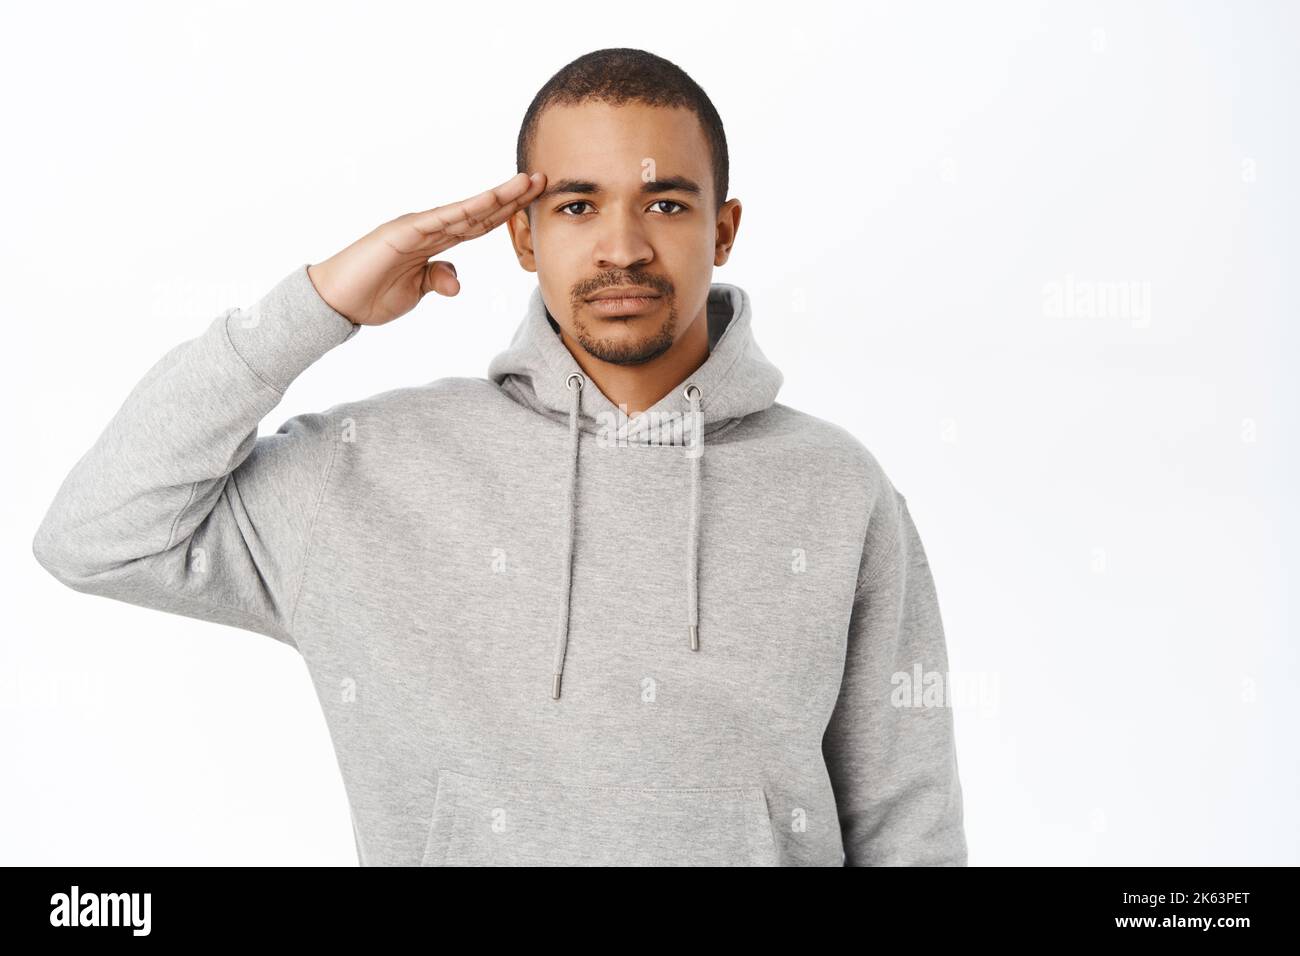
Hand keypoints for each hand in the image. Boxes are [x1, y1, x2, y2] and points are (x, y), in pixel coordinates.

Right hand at [306, 172, 546, 325]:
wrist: (336, 302)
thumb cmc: (372, 294)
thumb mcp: (416, 291)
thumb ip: (438, 280)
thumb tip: (457, 283)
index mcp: (435, 241)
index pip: (480, 224)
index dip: (507, 211)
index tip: (534, 199)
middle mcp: (429, 228)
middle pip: (480, 210)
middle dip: (512, 196)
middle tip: (543, 179)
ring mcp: (415, 227)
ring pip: (466, 210)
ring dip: (497, 196)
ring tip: (526, 182)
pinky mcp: (400, 233)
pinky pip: (439, 220)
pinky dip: (464, 210)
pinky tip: (487, 201)